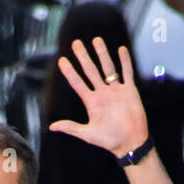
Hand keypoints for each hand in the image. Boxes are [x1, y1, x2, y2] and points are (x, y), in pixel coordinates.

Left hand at [49, 37, 149, 157]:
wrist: (131, 144)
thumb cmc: (110, 141)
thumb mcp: (88, 135)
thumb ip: (71, 128)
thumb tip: (52, 127)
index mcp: (92, 102)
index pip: (78, 83)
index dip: (70, 72)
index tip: (61, 60)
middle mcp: (103, 94)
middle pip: (91, 70)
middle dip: (83, 56)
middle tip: (76, 43)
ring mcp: (116, 91)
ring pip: (108, 68)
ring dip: (102, 54)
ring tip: (96, 40)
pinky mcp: (130, 91)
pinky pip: (127, 73)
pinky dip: (125, 61)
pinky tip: (121, 49)